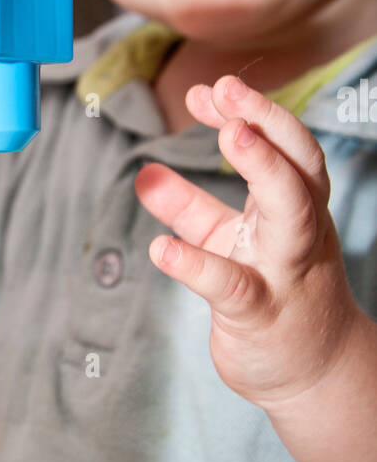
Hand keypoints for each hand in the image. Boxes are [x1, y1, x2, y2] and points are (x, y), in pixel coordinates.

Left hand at [134, 75, 361, 412]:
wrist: (316, 371)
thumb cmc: (274, 294)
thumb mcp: (227, 241)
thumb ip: (186, 205)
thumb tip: (144, 173)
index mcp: (294, 207)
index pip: (283, 146)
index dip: (250, 112)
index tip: (208, 89)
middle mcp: (297, 231)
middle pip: (298, 165)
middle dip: (267, 123)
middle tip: (227, 90)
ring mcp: (283, 271)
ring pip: (289, 212)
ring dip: (263, 167)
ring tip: (228, 133)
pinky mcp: (260, 315)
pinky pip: (232, 286)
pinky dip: (196, 265)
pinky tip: (161, 249)